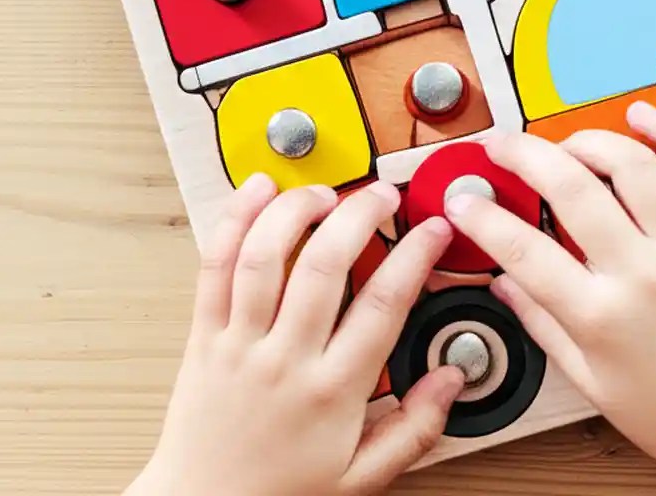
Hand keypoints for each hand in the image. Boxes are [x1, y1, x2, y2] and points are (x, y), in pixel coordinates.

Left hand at [127, 176, 464, 495]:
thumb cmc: (278, 493)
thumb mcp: (362, 476)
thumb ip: (415, 428)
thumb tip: (451, 381)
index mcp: (331, 392)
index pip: (382, 305)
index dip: (415, 256)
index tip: (434, 230)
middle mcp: (284, 360)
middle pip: (323, 265)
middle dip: (360, 214)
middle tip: (383, 194)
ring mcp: (239, 344)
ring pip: (263, 257)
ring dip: (295, 210)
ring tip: (325, 190)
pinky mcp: (204, 336)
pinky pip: (213, 268)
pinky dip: (233, 221)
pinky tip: (257, 192)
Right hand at [444, 102, 655, 486]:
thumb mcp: (588, 379)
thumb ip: (541, 322)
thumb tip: (503, 283)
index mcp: (600, 315)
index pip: (523, 250)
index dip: (481, 218)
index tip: (462, 201)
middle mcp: (642, 272)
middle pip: (571, 187)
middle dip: (523, 155)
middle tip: (499, 147)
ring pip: (632, 164)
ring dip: (588, 138)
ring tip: (562, 142)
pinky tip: (643, 115)